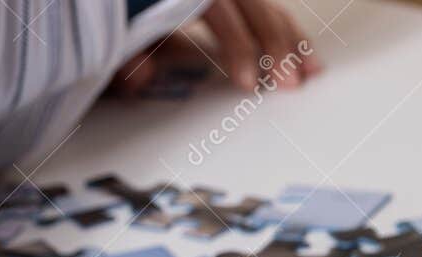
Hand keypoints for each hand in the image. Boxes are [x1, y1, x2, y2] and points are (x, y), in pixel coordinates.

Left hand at [113, 0, 317, 95]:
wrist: (110, 5)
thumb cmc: (121, 11)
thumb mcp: (121, 28)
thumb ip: (129, 51)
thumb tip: (137, 78)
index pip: (219, 11)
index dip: (237, 46)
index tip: (247, 82)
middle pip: (253, 5)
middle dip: (274, 44)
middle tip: (289, 84)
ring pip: (266, 6)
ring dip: (291, 39)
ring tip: (311, 72)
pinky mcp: (235, 6)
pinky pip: (267, 10)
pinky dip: (287, 32)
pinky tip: (305, 56)